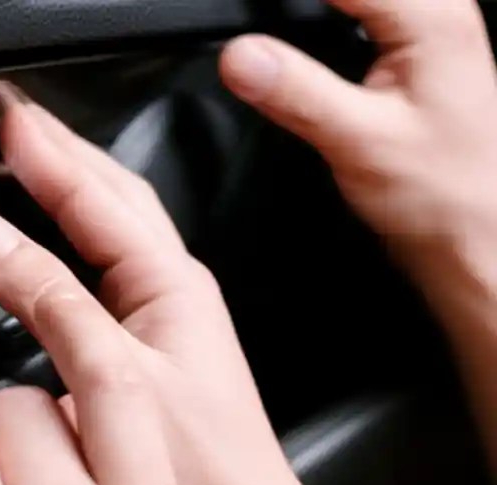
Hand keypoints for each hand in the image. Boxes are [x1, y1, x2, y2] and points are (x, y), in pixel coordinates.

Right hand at [0, 104, 325, 484]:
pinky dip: (62, 251)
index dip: (47, 157)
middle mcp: (172, 295)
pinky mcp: (142, 357)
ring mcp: (160, 325)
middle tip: (11, 128)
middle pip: (111, 201)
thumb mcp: (116, 375)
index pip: (99, 196)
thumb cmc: (206, 476)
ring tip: (24, 170)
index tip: (4, 125)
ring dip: (65, 196)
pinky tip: (41, 259)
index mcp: (172, 284)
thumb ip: (50, 301)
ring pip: (107, 236)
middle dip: (60, 157)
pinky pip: (96, 278)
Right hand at [220, 0, 496, 296]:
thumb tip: (238, 54)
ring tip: (258, 33)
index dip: (279, 2)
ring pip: (348, 6)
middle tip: (243, 29)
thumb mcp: (357, 141)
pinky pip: (356, 21)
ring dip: (305, 15)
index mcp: (430, 17)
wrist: (475, 236)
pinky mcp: (411, 54)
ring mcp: (426, 31)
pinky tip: (294, 52)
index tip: (237, 23)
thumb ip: (295, 91)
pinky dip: (320, 28)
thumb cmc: (445, 194)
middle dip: (290, 9)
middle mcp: (436, 13)